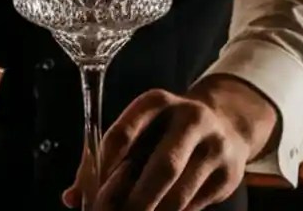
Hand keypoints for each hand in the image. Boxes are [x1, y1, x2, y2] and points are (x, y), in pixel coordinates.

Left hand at [63, 76, 278, 210]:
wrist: (225, 126)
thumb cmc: (164, 134)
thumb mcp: (136, 133)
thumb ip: (101, 162)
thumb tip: (72, 198)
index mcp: (156, 102)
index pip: (123, 132)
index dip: (104, 167)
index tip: (91, 194)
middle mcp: (190, 117)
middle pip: (162, 166)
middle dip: (134, 202)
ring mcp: (215, 145)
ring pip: (181, 192)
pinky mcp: (230, 173)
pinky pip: (196, 205)